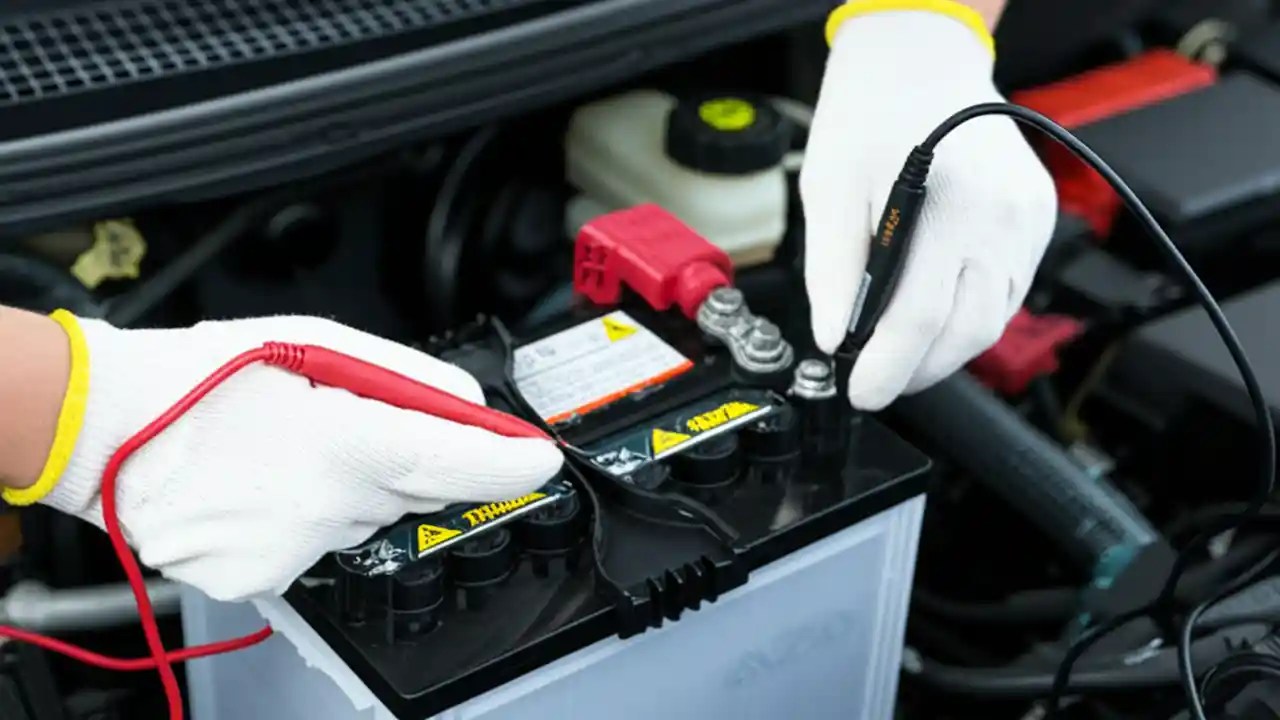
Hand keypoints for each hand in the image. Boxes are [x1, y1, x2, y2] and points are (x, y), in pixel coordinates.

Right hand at [41, 316, 562, 601]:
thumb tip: (465, 410)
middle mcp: (324, 506)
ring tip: (284, 451)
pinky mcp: (262, 578)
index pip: (458, 464)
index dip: (509, 464)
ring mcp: (291, 550)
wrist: (105, 430)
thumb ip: (405, 378)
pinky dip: (305, 517)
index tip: (539, 460)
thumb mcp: (318, 345)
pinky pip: (316, 545)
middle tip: (339, 423)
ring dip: (345, 488)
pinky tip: (264, 486)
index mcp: (344, 440)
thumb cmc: (203, 377)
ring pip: (361, 520)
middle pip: (410, 492)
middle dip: (398, 459)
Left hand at [802, 8, 1056, 409]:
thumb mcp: (829, 188)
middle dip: (917, 370)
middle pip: (965, 331)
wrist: (923, 61)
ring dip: (945, 350)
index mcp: (948, 206)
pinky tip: (934, 315)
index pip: (918, 318)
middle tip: (876, 380)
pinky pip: (1006, 294)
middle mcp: (1001, 217)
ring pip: (991, 321)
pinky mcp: (1037, 221)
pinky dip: (968, 318)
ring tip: (900, 353)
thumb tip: (833, 335)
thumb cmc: (872, 114)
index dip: (887, 368)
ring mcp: (1028, 221)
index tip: (862, 393)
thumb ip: (831, 269)